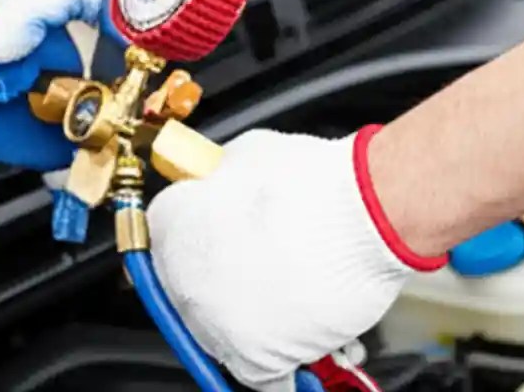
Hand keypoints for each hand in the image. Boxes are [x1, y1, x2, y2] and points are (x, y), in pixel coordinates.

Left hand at [147, 126, 447, 391]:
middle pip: (192, 291)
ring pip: (223, 335)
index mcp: (170, 225)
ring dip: (251, 325)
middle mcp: (181, 279)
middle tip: (259, 273)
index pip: (165, 239)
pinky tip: (300, 358)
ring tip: (290, 309)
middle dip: (225, 282)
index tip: (215, 242)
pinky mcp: (254, 356)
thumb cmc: (310, 181)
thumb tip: (221, 180)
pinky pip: (261, 377)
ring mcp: (214, 322)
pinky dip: (280, 371)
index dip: (198, 237)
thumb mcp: (244, 155)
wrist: (358, 213)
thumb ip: (220, 177)